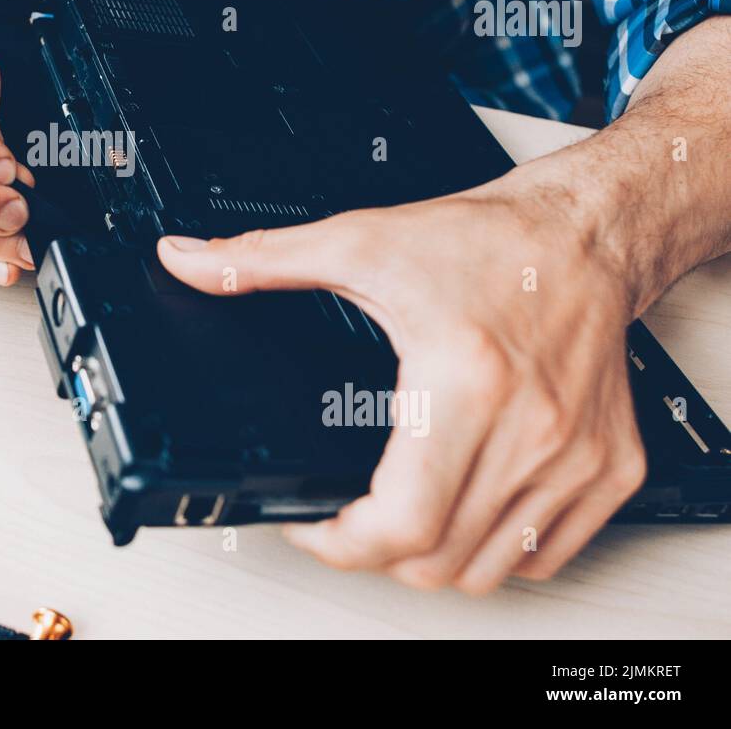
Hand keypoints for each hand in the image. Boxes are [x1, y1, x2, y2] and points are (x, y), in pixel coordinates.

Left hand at [157, 178, 647, 592]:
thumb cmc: (490, 240)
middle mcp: (532, 430)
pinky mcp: (613, 468)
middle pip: (438, 561)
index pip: (402, 522)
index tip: (308, 522)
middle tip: (344, 516)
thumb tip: (188, 261)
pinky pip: (546, 554)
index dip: (339, 543)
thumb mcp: (362, 242)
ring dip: (433, 557)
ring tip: (400, 512)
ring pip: (491, 570)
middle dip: (373, 553)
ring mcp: (578, 457)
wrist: (586, 232)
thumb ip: (262, 260)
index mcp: (466, 382)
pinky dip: (498, 549)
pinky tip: (466, 508)